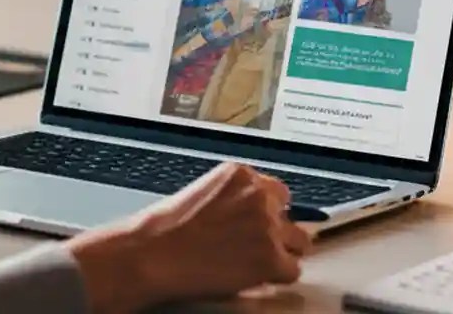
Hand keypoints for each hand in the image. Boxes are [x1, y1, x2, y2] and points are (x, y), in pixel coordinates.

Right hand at [67, 162, 312, 313]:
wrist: (152, 254)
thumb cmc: (164, 230)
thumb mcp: (201, 194)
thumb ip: (233, 198)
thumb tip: (248, 216)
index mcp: (241, 175)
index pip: (277, 192)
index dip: (269, 212)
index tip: (263, 223)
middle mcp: (259, 195)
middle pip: (291, 216)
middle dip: (278, 231)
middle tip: (256, 247)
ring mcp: (267, 226)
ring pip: (299, 242)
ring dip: (282, 253)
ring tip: (255, 263)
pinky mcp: (270, 257)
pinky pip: (292, 270)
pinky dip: (276, 277)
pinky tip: (254, 277)